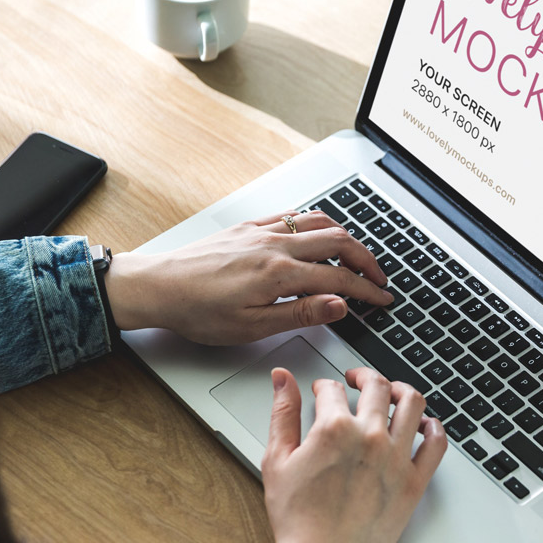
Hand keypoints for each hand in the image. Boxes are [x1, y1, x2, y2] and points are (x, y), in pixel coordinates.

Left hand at [103, 211, 392, 343]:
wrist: (158, 287)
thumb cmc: (198, 312)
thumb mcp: (253, 327)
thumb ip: (302, 313)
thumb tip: (340, 304)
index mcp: (279, 273)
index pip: (339, 278)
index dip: (367, 290)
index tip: (383, 299)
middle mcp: (274, 244)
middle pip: (338, 241)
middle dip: (366, 260)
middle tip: (379, 279)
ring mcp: (261, 231)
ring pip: (318, 222)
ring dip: (345, 238)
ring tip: (355, 257)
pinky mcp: (247, 225)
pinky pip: (292, 215)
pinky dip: (315, 223)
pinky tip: (317, 234)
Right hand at [261, 367, 446, 542]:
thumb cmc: (297, 519)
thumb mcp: (277, 460)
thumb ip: (282, 414)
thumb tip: (282, 379)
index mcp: (334, 429)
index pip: (333, 390)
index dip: (324, 386)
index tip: (323, 391)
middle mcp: (369, 437)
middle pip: (376, 386)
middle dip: (364, 376)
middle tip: (358, 380)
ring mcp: (396, 459)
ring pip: (412, 404)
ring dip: (402, 390)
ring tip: (393, 392)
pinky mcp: (414, 482)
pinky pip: (436, 444)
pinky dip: (434, 427)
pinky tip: (425, 424)